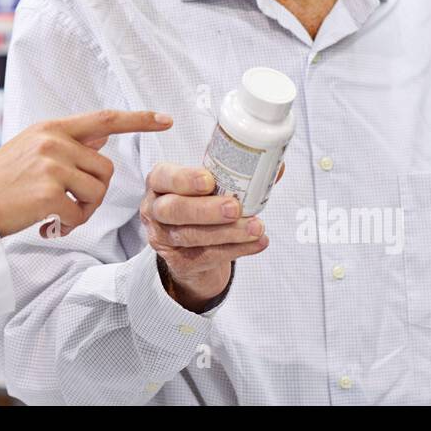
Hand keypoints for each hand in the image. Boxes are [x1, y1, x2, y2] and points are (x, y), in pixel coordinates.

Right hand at [0, 110, 172, 237]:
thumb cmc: (1, 181)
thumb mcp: (31, 148)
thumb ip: (68, 142)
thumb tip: (102, 136)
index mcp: (53, 128)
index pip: (105, 119)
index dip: (138, 119)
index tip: (165, 119)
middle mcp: (54, 141)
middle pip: (106, 168)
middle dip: (96, 192)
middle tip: (70, 205)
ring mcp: (51, 166)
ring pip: (97, 192)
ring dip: (83, 210)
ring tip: (56, 215)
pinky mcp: (48, 193)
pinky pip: (80, 214)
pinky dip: (69, 226)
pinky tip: (47, 226)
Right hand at [140, 163, 268, 310]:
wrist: (191, 244)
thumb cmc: (201, 203)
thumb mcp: (209, 185)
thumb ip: (236, 174)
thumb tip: (275, 168)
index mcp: (160, 182)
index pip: (164, 177)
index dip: (184, 179)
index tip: (209, 180)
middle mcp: (154, 209)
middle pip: (174, 210)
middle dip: (206, 210)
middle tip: (235, 208)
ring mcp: (163, 238)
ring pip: (191, 237)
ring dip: (228, 233)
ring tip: (256, 227)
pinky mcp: (179, 261)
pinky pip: (208, 256)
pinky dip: (236, 249)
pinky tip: (257, 243)